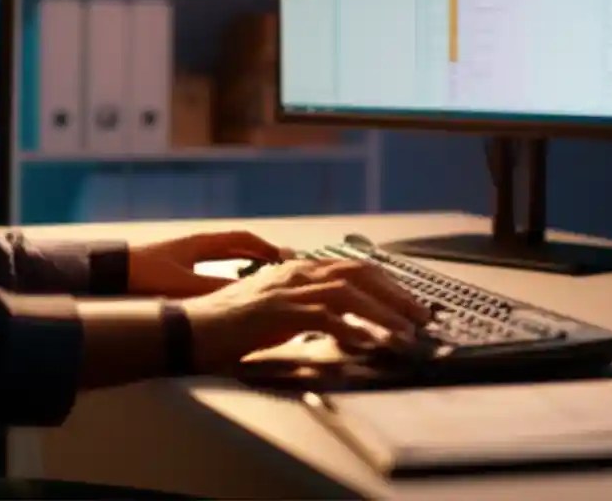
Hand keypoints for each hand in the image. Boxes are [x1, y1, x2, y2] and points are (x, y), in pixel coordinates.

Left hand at [128, 231, 291, 297]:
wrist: (109, 273)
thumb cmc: (145, 275)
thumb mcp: (183, 285)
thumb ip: (214, 290)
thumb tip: (246, 295)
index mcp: (201, 243)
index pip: (242, 239)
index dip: (266, 248)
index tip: (285, 257)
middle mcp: (196, 245)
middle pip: (236, 246)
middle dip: (259, 255)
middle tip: (280, 266)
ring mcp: (185, 255)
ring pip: (224, 257)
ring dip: (245, 265)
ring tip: (262, 278)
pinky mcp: (175, 268)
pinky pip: (211, 268)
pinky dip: (227, 275)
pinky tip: (230, 290)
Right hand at [181, 257, 433, 374]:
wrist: (191, 328)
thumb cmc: (230, 324)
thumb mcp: (277, 309)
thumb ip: (309, 308)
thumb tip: (343, 322)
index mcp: (298, 269)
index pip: (353, 267)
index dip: (386, 283)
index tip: (409, 302)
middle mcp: (297, 272)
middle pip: (359, 274)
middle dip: (395, 295)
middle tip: (420, 317)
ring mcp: (289, 289)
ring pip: (349, 293)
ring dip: (382, 314)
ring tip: (404, 333)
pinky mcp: (279, 312)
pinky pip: (325, 318)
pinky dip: (351, 330)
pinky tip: (369, 344)